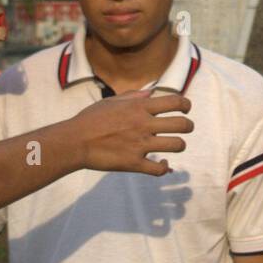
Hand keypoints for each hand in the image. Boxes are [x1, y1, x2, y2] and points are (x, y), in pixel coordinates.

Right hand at [70, 88, 193, 175]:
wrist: (74, 141)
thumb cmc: (90, 119)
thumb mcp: (111, 101)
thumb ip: (133, 96)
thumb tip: (151, 93)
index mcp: (139, 107)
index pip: (175, 102)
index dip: (186, 105)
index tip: (186, 109)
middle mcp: (144, 124)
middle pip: (182, 124)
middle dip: (188, 126)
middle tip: (185, 128)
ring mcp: (140, 145)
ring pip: (177, 145)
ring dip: (179, 145)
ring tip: (174, 145)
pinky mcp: (133, 163)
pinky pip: (159, 169)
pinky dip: (165, 168)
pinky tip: (163, 164)